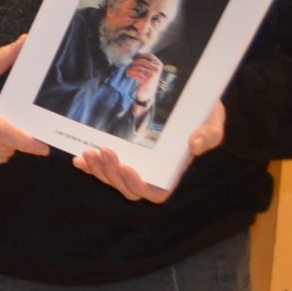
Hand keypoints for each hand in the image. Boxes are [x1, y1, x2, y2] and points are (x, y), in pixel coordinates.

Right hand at [0, 36, 50, 167]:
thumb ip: (2, 58)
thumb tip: (26, 42)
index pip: (1, 132)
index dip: (24, 141)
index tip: (44, 147)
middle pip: (6, 144)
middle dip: (19, 136)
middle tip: (20, 120)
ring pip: (2, 153)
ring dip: (9, 143)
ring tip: (1, 125)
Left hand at [76, 99, 225, 201]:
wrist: (189, 97)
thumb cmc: (203, 112)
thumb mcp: (213, 120)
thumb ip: (209, 134)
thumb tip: (196, 145)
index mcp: (172, 171)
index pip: (155, 193)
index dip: (139, 187)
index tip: (128, 168)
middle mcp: (152, 171)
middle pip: (128, 188)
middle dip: (112, 174)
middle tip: (103, 151)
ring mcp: (136, 163)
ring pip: (113, 179)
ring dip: (99, 170)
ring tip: (90, 151)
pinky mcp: (122, 152)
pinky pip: (103, 167)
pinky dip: (90, 166)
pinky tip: (79, 159)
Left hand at [127, 52, 164, 106]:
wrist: (146, 95)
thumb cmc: (146, 81)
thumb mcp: (149, 70)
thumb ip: (145, 63)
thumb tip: (134, 53)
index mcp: (159, 65)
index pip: (149, 56)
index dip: (140, 55)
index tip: (134, 58)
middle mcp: (157, 69)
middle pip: (142, 61)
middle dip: (134, 63)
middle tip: (128, 66)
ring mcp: (153, 75)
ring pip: (138, 67)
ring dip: (131, 68)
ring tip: (128, 71)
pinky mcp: (147, 80)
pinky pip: (137, 73)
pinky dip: (131, 73)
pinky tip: (128, 74)